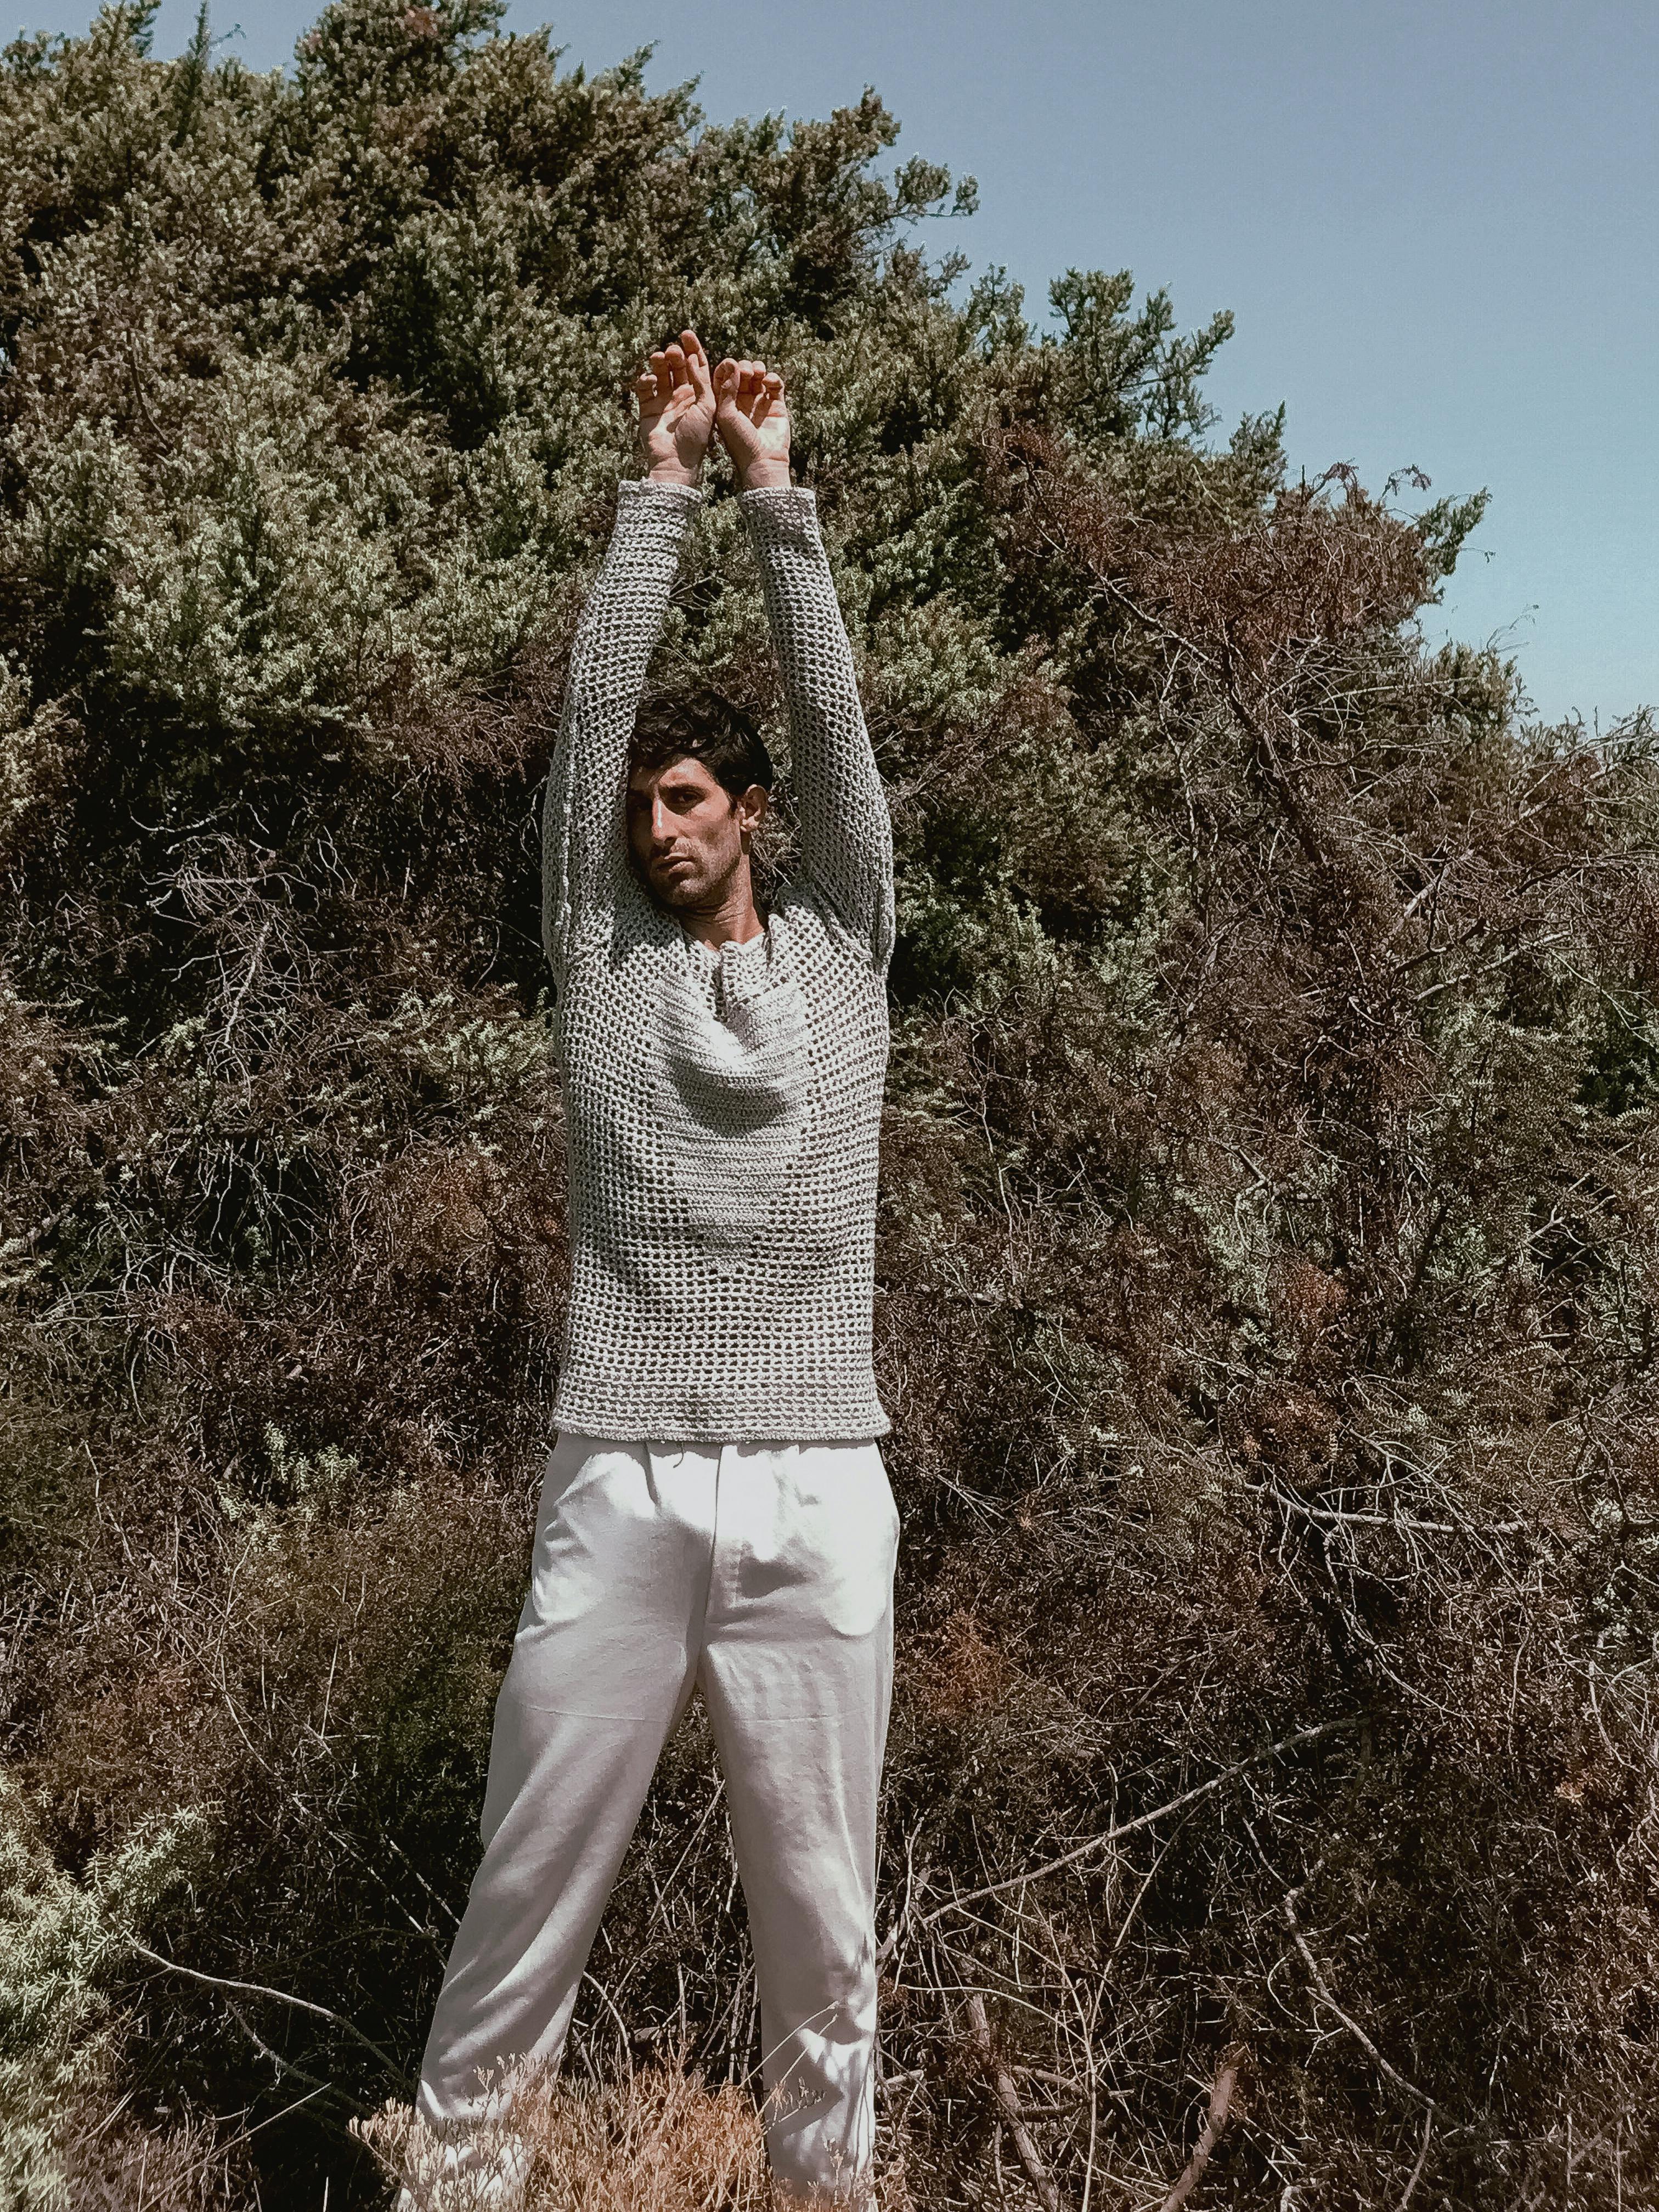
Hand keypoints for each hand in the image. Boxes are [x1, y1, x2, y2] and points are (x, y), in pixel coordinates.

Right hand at [633, 330, 714, 486]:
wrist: (675, 462)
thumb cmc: (696, 437)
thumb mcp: (707, 407)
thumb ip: (702, 382)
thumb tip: (693, 358)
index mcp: (699, 394)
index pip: (696, 365)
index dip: (692, 348)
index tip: (686, 333)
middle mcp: (681, 396)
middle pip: (677, 367)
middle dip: (674, 355)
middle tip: (673, 350)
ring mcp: (663, 402)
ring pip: (659, 374)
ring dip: (659, 364)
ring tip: (659, 358)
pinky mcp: (647, 409)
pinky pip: (643, 389)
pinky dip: (645, 380)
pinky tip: (649, 380)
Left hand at [714, 357, 790, 490]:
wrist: (763, 461)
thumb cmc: (740, 442)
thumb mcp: (726, 416)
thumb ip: (726, 390)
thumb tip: (732, 365)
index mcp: (725, 403)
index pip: (724, 377)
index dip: (726, 367)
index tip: (730, 364)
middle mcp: (742, 401)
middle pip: (742, 373)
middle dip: (743, 367)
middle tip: (746, 372)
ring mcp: (760, 402)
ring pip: (758, 375)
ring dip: (758, 368)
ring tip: (758, 374)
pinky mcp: (776, 405)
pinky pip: (775, 384)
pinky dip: (773, 378)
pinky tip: (769, 381)